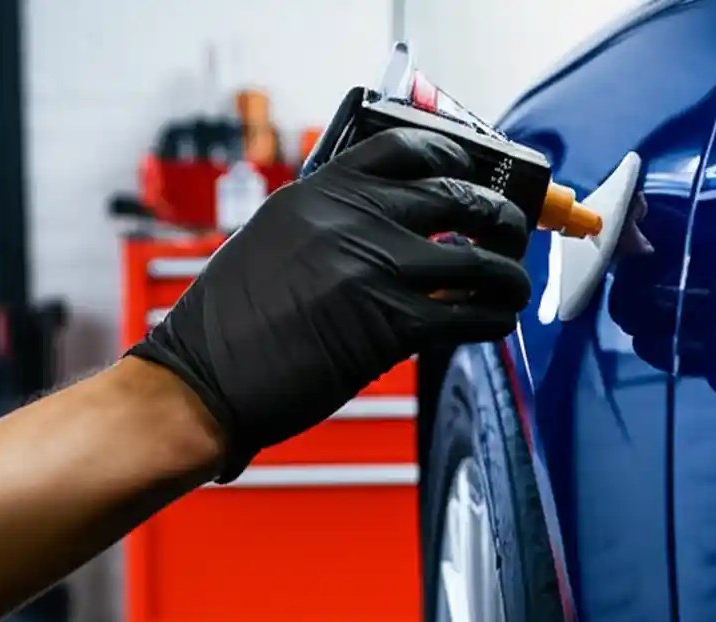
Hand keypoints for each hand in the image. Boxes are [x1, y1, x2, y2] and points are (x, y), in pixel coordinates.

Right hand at [128, 128, 531, 479]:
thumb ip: (328, 224)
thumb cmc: (226, 323)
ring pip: (480, 257)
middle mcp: (353, 219)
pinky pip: (471, 313)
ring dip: (509, 272)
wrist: (203, 379)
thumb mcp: (271, 240)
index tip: (470, 170)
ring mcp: (377, 269)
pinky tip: (496, 320)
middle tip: (507, 228)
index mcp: (320, 192)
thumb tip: (386, 226)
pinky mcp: (394, 325)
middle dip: (498, 213)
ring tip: (512, 283)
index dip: (452, 157)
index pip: (404, 148)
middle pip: (458, 196)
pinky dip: (495, 316)